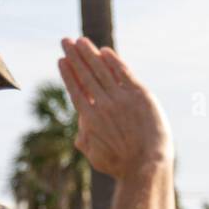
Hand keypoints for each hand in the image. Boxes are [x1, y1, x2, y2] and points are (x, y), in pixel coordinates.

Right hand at [57, 37, 172, 177]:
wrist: (146, 166)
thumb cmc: (120, 166)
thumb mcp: (95, 156)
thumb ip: (84, 140)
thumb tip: (78, 132)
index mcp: (90, 119)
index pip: (76, 90)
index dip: (68, 74)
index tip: (61, 60)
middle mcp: (103, 105)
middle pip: (86, 75)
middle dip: (74, 56)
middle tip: (65, 41)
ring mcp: (122, 99)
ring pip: (102, 70)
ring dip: (90, 53)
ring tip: (81, 41)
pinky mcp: (140, 95)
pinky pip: (124, 73)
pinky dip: (113, 61)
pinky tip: (105, 51)